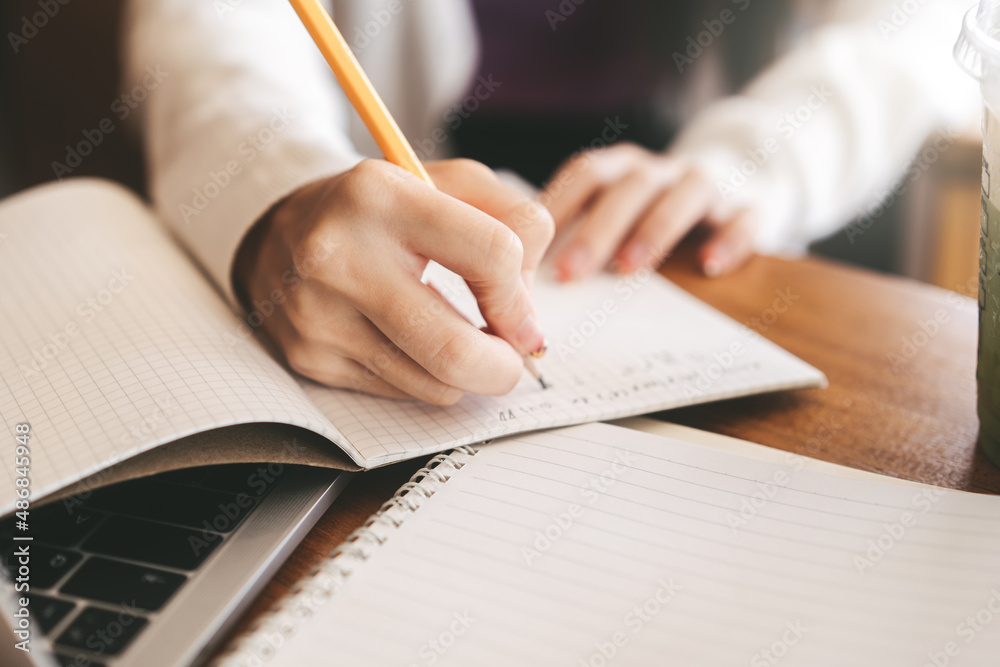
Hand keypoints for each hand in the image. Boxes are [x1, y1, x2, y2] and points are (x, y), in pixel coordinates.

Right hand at [233, 158, 553, 404]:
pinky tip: (412, 343)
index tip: (519, 312)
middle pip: (457, 350)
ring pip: (435, 384)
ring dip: (466, 374)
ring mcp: (320, 315)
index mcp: (382, 196)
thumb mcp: (448, 184)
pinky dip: (426, 377)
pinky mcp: (310, 358)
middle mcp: (340, 256)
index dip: (520, 296)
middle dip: (503, 367)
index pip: (492, 255)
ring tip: (457, 339)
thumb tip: (528, 320)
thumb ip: (512, 226)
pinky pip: (402, 392)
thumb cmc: (384, 212)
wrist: (280, 235)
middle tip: (511, 358)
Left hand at [543, 143, 758, 279]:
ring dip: (654, 230)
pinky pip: (743, 218)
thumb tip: (527, 282)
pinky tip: (709, 266)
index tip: (532, 252)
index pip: (586, 173)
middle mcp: (662, 170)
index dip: (558, 207)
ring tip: (627, 270)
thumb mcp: (614, 212)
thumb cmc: (652, 210)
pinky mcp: (749, 206)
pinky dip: (730, 239)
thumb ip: (578, 235)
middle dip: (596, 229)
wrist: (742, 173)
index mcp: (622, 167)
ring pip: (684, 194)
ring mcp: (707, 186)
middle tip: (569, 274)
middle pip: (629, 187)